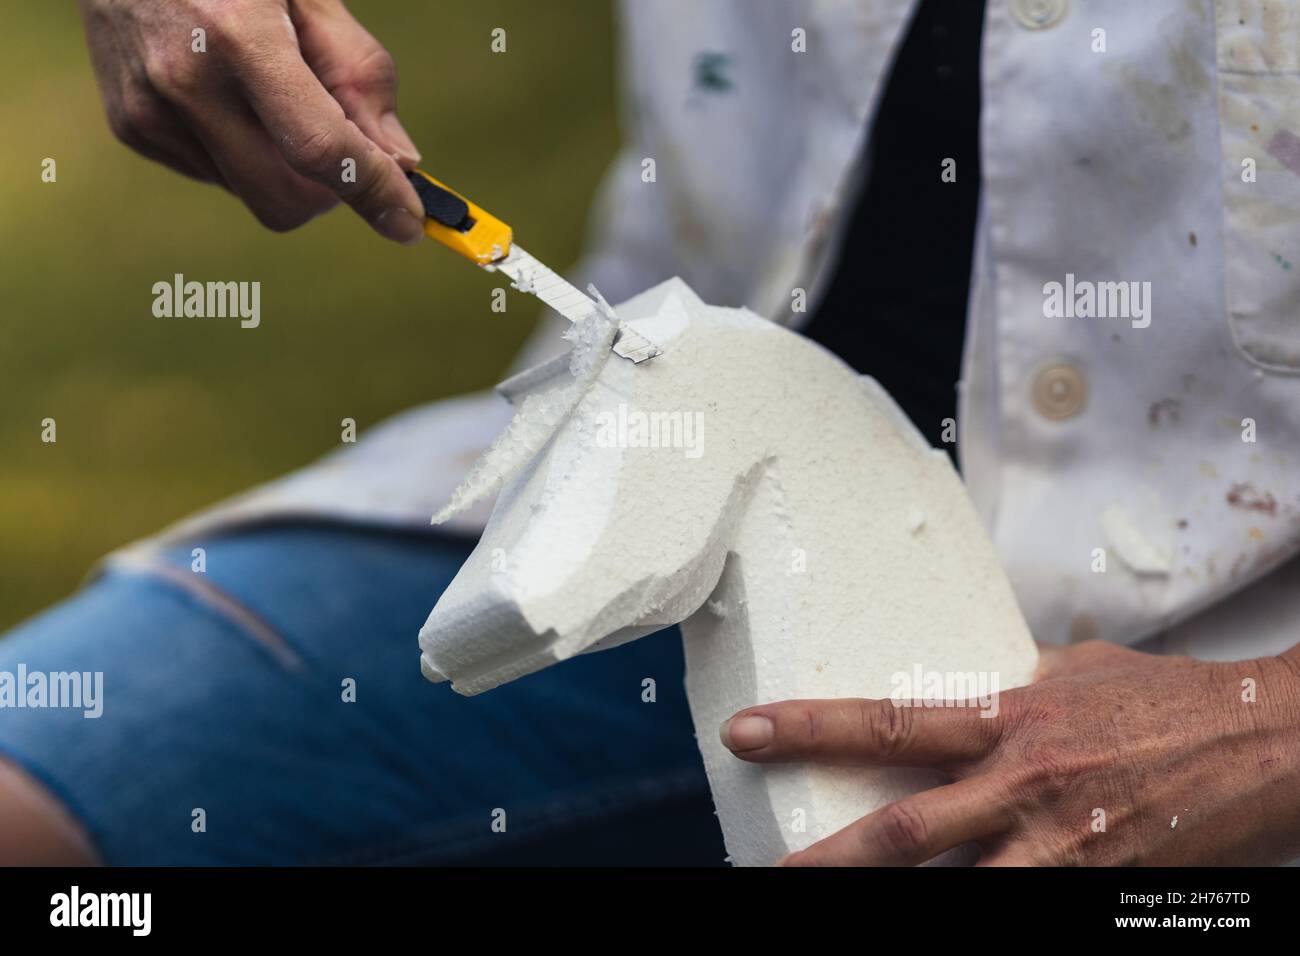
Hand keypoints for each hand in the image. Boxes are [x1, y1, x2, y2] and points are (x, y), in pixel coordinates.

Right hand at [80, 0, 425, 242]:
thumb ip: (359, 74)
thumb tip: (399, 162)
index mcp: (238, 36)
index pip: (319, 147)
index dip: (372, 191)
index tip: (409, 223)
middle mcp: (184, 81)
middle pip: (284, 199)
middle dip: (331, 194)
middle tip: (349, 151)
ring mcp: (148, 110)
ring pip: (253, 194)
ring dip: (285, 167)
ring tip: (269, 88)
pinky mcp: (132, 127)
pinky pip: (217, 176)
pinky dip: (244, 153)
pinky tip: (229, 92)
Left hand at [720, 641, 1299, 864]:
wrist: (1273, 743)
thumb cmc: (1172, 700)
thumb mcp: (1079, 672)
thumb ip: (1014, 684)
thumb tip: (969, 682)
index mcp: (1013, 720)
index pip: (891, 721)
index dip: (811, 728)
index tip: (747, 732)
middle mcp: (1028, 786)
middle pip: (907, 832)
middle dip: (828, 861)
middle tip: (766, 872)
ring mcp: (1068, 850)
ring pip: (964, 893)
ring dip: (896, 903)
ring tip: (832, 907)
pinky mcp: (1105, 895)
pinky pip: (1032, 913)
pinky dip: (996, 913)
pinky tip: (964, 910)